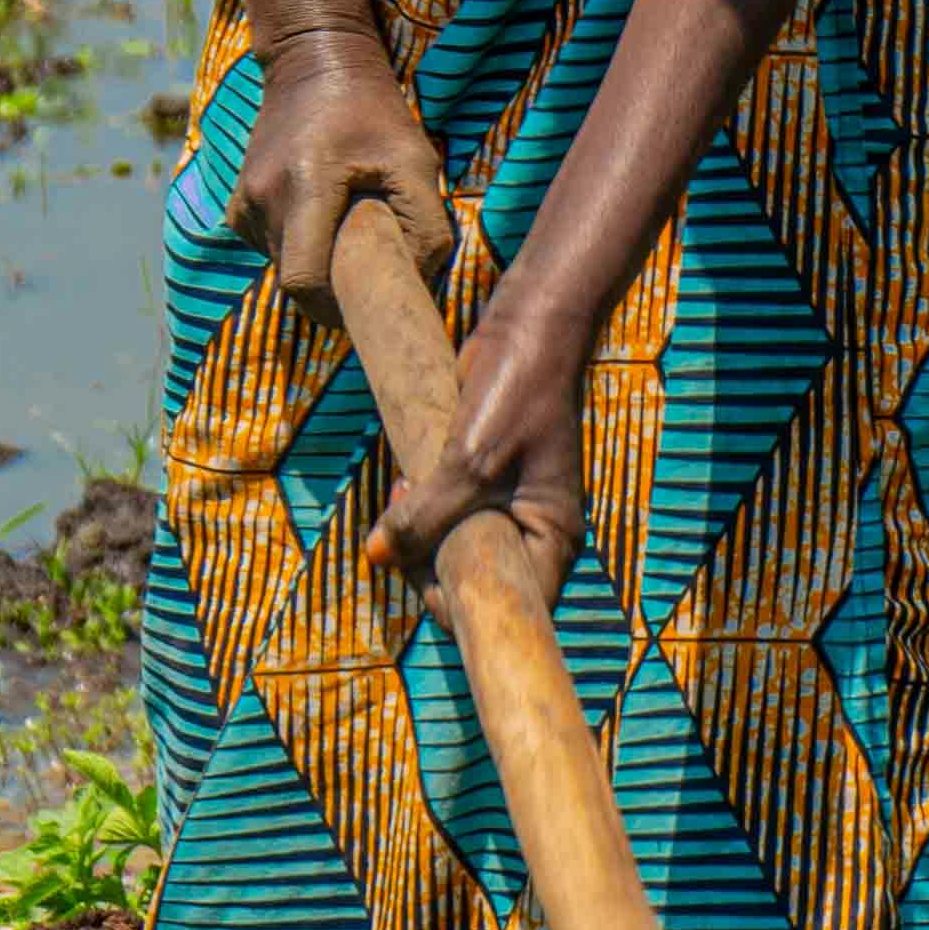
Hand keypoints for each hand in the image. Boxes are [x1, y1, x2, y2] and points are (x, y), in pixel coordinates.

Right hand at [230, 25, 452, 308]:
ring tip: (347, 231)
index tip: (366, 306)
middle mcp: (262, 196)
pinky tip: (322, 220)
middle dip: (331, 291)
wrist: (313, 63)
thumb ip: (427, 225)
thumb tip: (420, 285)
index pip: (303, 280)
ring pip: (281, 268)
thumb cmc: (373, 112)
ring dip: (316, 267)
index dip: (334, 308)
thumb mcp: (416, 159)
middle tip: (368, 272)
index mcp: (305, 184)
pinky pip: (270, 250)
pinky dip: (299, 250)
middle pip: (293, 281)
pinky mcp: (237, 207)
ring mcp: (243, 202)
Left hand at [363, 297, 586, 607]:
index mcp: (552, 539)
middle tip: (400, 525)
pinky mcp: (486, 482)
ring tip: (404, 487)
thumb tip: (377, 556)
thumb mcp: (469, 463)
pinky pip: (449, 514)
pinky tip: (409, 478)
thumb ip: (425, 517)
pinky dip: (424, 505)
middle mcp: (534, 530)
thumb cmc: (517, 394)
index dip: (457, 600)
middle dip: (428, 559)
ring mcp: (510, 506)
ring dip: (420, 529)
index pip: (505, 602)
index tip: (416, 566)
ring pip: (454, 546)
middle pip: (474, 579)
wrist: (531, 327)